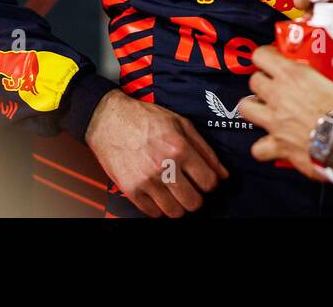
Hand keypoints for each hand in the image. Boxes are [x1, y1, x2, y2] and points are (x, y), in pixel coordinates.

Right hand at [83, 89, 228, 216]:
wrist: (109, 120)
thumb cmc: (146, 118)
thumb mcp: (181, 124)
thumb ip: (205, 149)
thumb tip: (223, 174)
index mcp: (180, 148)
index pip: (208, 182)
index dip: (211, 183)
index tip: (205, 181)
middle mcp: (164, 166)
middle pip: (194, 202)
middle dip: (197, 198)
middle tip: (192, 189)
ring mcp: (146, 180)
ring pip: (175, 212)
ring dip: (179, 205)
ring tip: (176, 193)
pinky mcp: (131, 189)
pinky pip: (153, 213)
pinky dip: (159, 208)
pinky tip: (159, 194)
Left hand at [240, 46, 332, 180]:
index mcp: (295, 76)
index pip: (262, 55)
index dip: (265, 55)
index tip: (272, 57)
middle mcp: (279, 95)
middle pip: (253, 81)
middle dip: (261, 82)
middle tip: (273, 85)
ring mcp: (275, 121)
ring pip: (245, 108)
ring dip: (253, 109)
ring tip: (264, 111)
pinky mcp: (278, 145)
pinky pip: (259, 148)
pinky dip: (263, 148)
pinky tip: (272, 146)